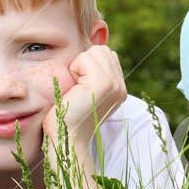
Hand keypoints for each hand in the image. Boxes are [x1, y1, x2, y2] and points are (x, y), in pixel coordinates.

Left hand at [42, 45, 126, 159]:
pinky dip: (75, 69)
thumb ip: (93, 74)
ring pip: (95, 52)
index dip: (88, 65)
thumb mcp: (86, 92)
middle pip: (102, 50)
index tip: (82, 88)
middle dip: (84, 63)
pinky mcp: (103, 83)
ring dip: (79, 66)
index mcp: (120, 89)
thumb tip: (89, 52)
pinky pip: (85, 58)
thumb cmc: (67, 115)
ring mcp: (115, 84)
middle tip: (78, 88)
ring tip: (77, 88)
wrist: (66, 138)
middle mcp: (121, 86)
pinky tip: (75, 89)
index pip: (107, 55)